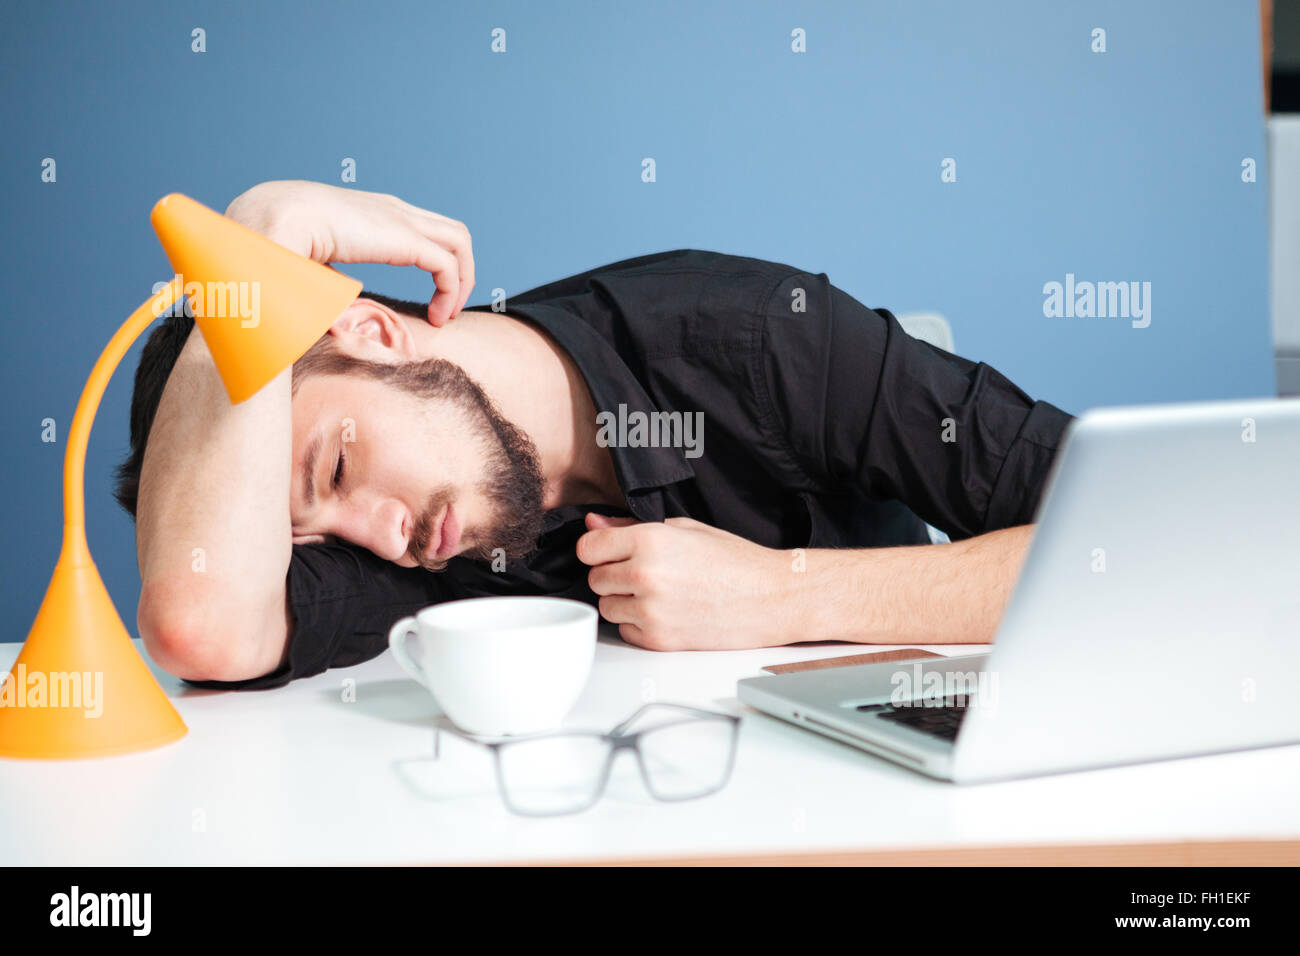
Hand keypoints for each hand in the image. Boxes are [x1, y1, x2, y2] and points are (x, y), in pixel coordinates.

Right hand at [224, 180, 474, 326]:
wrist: (271, 218)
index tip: (430, 302)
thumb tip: (335, 317)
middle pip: (450, 232)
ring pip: (459, 242)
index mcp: (372, 213)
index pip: (422, 228)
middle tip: (447, 310)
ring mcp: (400, 219)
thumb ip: (331, 285)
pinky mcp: (404, 238)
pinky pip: (447, 265)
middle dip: (461, 271)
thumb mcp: (313, 265)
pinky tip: (436, 317)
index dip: (436, 264)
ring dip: (463, 281)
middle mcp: (392, 210)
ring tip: (446, 316)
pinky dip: (452, 291)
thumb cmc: (279, 242)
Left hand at [576, 514, 790, 649]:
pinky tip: (665, 612)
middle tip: (642, 572)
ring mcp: (651, 610)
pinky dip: (638, 624)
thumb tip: (595, 524)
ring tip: (657, 592)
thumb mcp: (685, 529)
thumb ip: (631, 527)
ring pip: (606, 607)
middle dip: (612, 574)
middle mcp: (645, 574)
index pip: (588, 547)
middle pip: (594, 579)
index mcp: (650, 540)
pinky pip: (626, 631)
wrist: (772, 597)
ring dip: (623, 600)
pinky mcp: (659, 639)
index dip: (597, 549)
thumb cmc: (735, 561)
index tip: (607, 551)